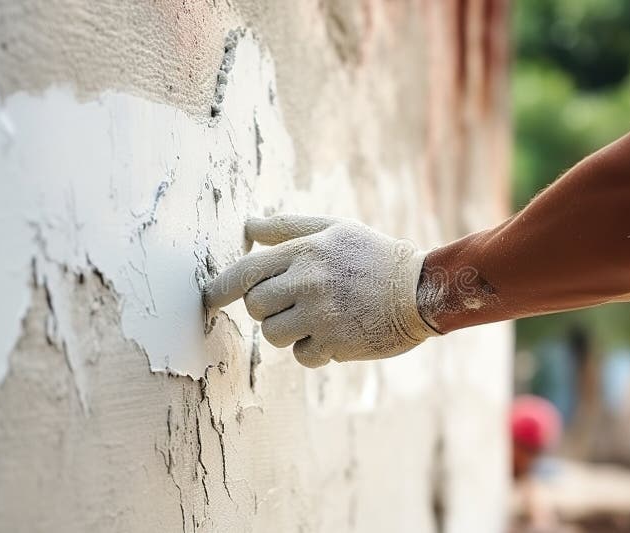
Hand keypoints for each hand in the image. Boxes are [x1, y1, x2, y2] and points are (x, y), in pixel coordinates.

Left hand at [203, 214, 437, 366]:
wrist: (421, 289)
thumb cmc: (374, 256)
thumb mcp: (335, 229)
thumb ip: (289, 227)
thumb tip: (248, 225)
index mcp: (305, 252)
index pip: (246, 271)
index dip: (221, 287)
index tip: (209, 298)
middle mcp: (309, 283)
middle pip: (256, 307)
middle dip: (267, 307)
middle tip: (293, 301)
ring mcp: (322, 316)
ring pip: (274, 334)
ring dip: (288, 330)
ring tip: (317, 318)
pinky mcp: (336, 344)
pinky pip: (302, 355)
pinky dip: (313, 349)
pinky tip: (336, 333)